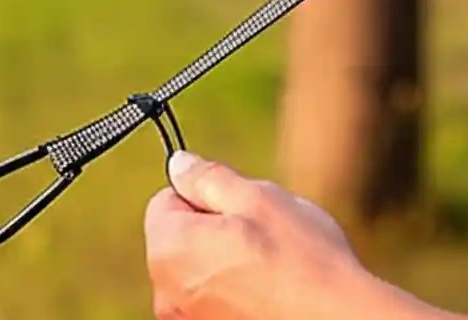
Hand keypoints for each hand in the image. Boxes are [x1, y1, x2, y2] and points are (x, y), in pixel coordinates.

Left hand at [144, 151, 463, 318]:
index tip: (240, 207)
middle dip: (214, 229)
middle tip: (261, 236)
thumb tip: (178, 164)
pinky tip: (271, 294)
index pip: (166, 200)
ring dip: (227, 262)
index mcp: (169, 249)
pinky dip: (236, 292)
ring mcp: (187, 319)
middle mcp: (167, 291)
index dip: (203, 195)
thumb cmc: (302, 260)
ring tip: (271, 268)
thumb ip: (208, 178)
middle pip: (180, 238)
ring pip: (200, 271)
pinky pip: (214, 299)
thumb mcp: (257, 199)